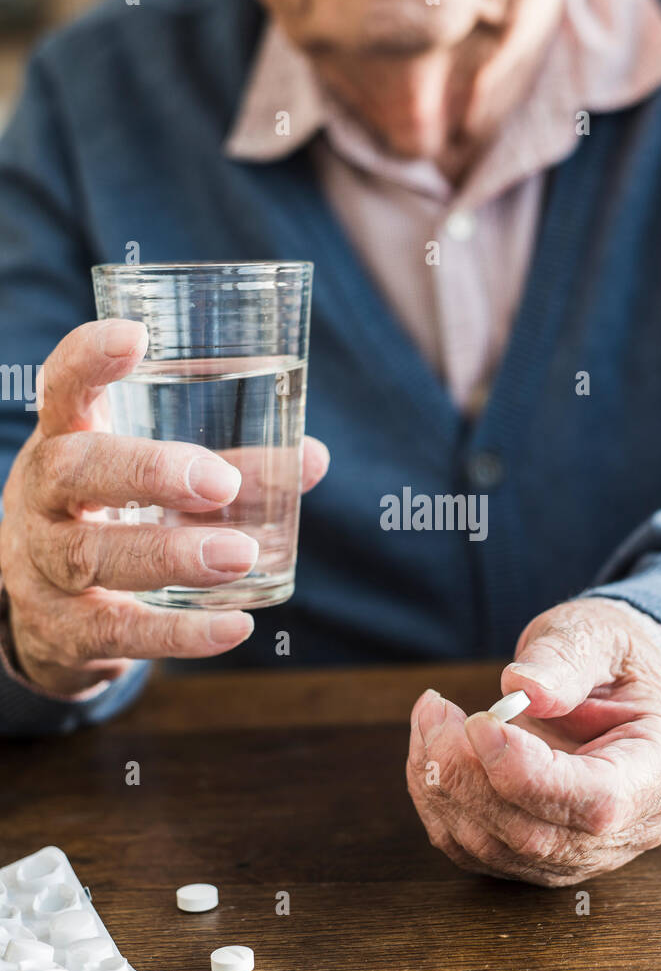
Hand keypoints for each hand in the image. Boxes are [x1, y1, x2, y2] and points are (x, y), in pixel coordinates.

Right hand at [0, 319, 329, 696]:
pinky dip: (179, 633)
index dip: (87, 361)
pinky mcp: (62, 631)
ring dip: (170, 554)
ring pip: (91, 555)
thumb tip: (310, 458)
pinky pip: (117, 632)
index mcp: (64, 440)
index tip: (134, 336)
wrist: (50, 617)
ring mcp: (40, 566)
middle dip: (147, 471)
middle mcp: (40, 498)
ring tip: (240, 556)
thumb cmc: (118, 521)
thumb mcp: (157, 485)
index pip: (60, 388)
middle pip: (73, 470)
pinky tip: (234, 628)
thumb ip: (230, 466)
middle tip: (217, 482)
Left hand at [407, 597, 660, 886]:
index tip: (480, 722)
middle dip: (468, 776)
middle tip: (437, 711)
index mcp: (659, 773)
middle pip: (534, 834)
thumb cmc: (616, 660)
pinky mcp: (535, 856)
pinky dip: (437, 802)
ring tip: (433, 718)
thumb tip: (522, 686)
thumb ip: (566, 659)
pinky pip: (472, 849)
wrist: (619, 687)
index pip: (597, 803)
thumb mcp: (601, 635)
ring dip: (443, 786)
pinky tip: (433, 748)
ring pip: (493, 848)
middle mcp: (625, 830)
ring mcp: (578, 853)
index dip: (527, 773)